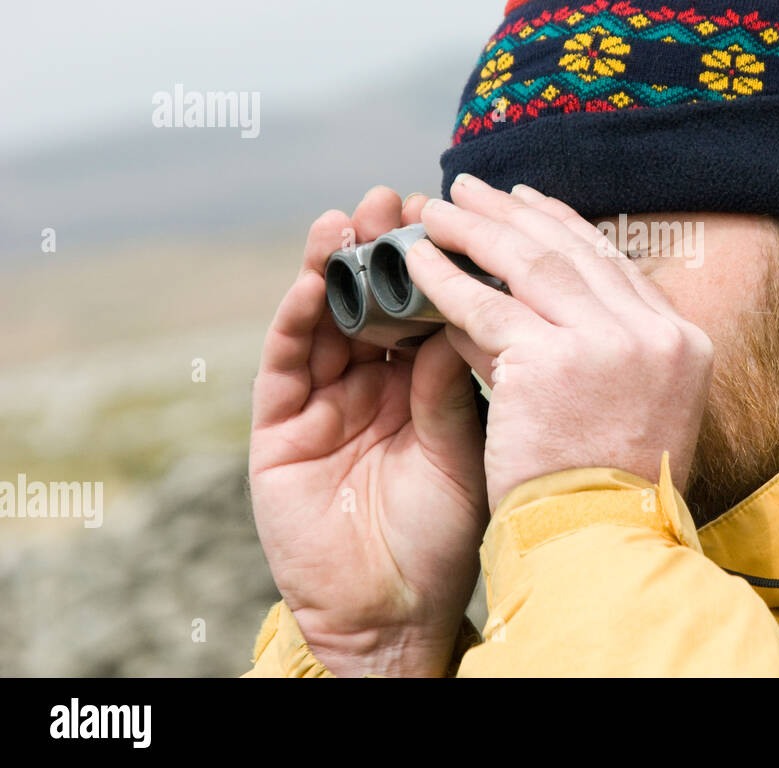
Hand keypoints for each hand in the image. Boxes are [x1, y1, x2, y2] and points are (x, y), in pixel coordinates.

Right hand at [249, 187, 488, 676]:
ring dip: (335, 267)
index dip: (432, 264)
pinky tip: (314, 280)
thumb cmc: (441, 535)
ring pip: (327, 318)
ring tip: (349, 220)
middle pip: (374, 300)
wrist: (392, 611)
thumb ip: (453, 387)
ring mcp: (324, 399)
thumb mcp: (462, 452)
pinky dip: (298, 318)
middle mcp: (374, 381)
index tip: (448, 215)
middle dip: (382, 248)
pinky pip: (288, 360)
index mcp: (423, 384)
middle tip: (394, 198)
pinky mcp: (280, 424)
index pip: (425, 308)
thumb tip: (466, 312)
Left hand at [403, 174, 713, 511]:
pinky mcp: (549, 360)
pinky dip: (447, 279)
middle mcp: (653, 332)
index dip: (563, 227)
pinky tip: (418, 261)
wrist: (604, 545)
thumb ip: (595, 353)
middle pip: (572, 251)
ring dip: (476, 231)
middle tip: (472, 189)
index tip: (527, 204)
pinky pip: (485, 307)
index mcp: (682, 342)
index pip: (613, 265)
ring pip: (528, 265)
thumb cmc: (610, 496)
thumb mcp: (630, 411)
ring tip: (437, 209)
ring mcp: (606, 342)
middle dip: (514, 213)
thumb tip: (523, 307)